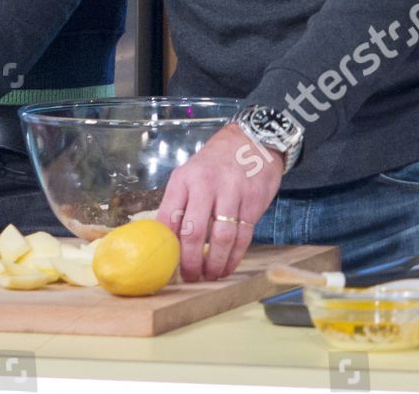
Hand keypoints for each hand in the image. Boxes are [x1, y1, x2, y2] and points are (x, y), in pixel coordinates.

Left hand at [156, 123, 282, 281]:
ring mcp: (230, 193)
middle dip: (190, 261)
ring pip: (220, 237)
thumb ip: (180, 203)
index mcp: (183, 180)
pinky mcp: (252, 202)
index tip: (166, 264)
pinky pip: (242, 236)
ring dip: (214, 263)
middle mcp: (204, 185)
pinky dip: (234, 257)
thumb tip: (167, 239)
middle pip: (193, 231)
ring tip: (210, 276)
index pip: (168, 217)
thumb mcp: (190, 174)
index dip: (166, 246)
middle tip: (190, 277)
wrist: (251, 141)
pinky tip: (227, 266)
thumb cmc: (215, 164)